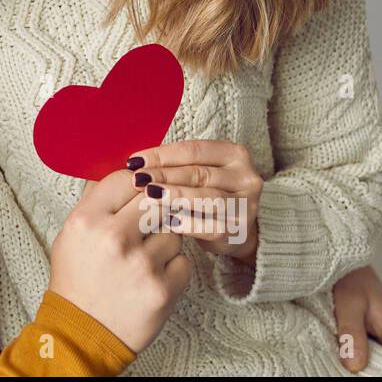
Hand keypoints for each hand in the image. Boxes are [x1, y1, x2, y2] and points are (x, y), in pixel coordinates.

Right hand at [48, 169, 191, 352]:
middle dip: (155, 208)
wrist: (82, 333)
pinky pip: (183, 260)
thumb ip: (96, 201)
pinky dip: (173, 266)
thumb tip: (125, 170)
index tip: (139, 191)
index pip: (125, 179)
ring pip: (174, 229)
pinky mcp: (163, 289)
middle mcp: (114, 239)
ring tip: (144, 256)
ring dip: (165, 238)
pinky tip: (153, 276)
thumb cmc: (77, 281)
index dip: (137, 183)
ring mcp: (141, 265)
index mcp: (86, 221)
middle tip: (148, 221)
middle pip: (156, 198)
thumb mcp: (71, 234)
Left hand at [127, 141, 262, 263]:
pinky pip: (211, 228)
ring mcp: (246, 206)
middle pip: (198, 173)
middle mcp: (246, 178)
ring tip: (148, 196)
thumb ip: (177, 166)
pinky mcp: (240, 232)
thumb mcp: (201, 174)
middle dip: (164, 175)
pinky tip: (168, 221)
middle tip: (137, 180)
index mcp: (235, 155)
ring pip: (207, 199)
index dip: (162, 155)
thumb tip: (135, 164)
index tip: (135, 162)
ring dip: (175, 196)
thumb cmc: (210, 195)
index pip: (193, 150)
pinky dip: (188, 224)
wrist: (239, 230)